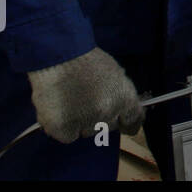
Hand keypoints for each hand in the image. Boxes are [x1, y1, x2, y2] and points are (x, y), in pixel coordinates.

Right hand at [28, 47, 144, 142]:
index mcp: (124, 98)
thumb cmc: (85, 60)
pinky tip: (59, 109)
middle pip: (107, 127)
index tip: (123, 124)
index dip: (127, 123)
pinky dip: (62, 127)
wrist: (58, 55)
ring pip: (86, 132)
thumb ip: (120, 94)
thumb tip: (122, 111)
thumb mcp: (114, 73)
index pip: (133, 121)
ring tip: (70, 102)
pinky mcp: (63, 129)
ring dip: (80, 122)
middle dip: (99, 118)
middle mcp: (108, 113)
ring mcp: (85, 122)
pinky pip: (67, 136)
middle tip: (86, 102)